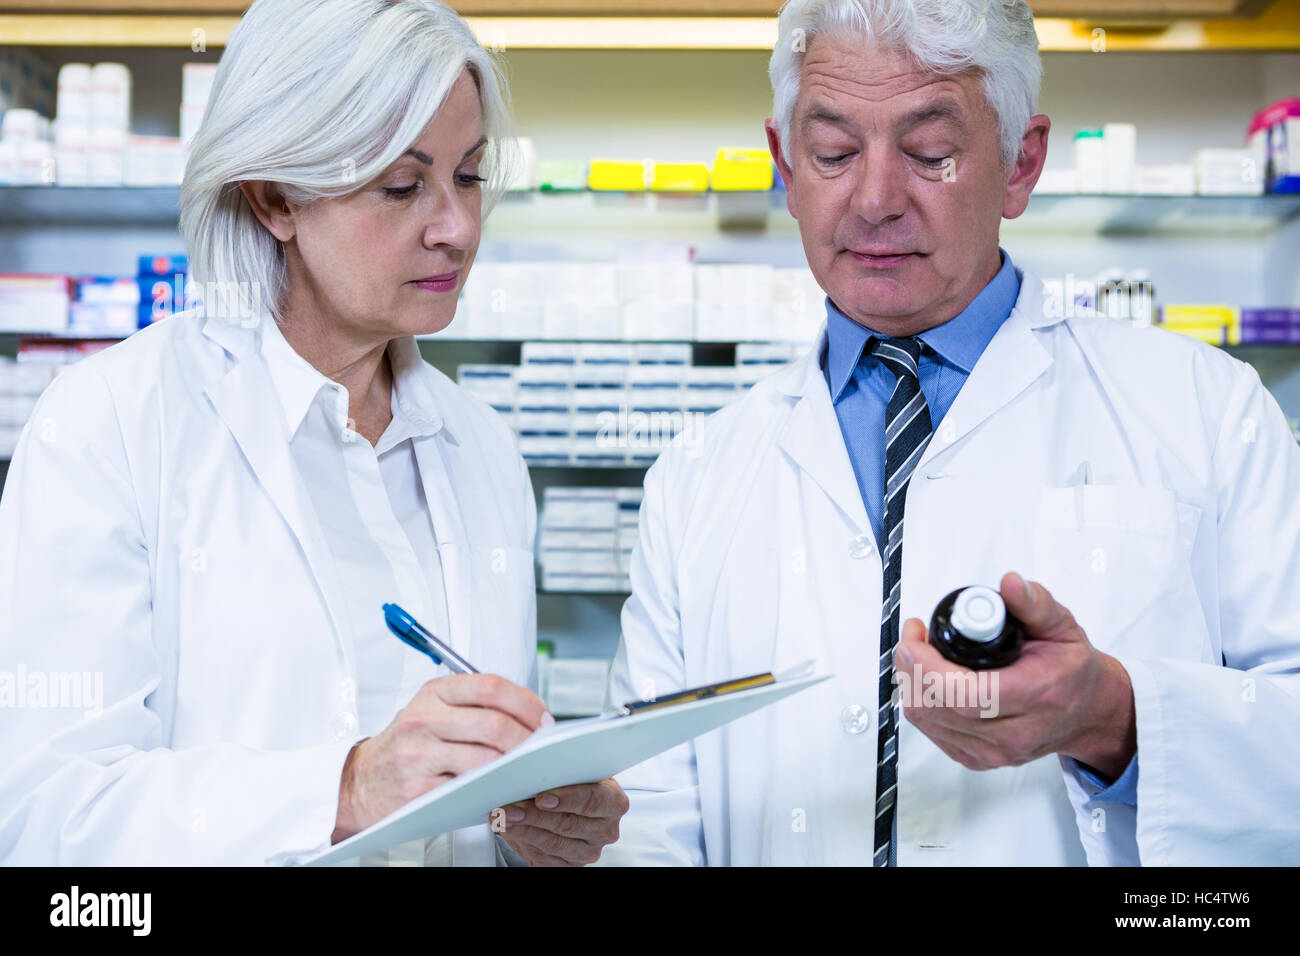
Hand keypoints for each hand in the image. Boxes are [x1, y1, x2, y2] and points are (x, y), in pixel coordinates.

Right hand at [332, 674, 550, 842]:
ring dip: (515, 768)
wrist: (361, 780)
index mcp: (434, 693)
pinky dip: (493, 791)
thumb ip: (475, 705)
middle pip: (493, 725)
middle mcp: (424, 720)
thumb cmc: (406, 744)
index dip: (525, 701)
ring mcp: (419, 755)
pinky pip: (468, 790)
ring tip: (527, 770)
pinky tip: (502, 789)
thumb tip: (530, 716)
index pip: (489, 686)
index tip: (543, 717)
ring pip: (485, 760)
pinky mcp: (418, 790)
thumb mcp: (433, 708)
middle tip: (542, 750)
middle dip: (528, 740)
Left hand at [496, 779, 629, 865]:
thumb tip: (533, 763)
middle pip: (569, 824)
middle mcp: (606, 830)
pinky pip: (545, 858)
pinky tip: (510, 830)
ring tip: (503, 818)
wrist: (570, 806)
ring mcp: (589, 851)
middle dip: (535, 815)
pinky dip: (524, 842)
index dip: (567, 798)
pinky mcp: (571, 865)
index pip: (594, 800)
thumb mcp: (574, 769)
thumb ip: (562, 767)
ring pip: (553, 843)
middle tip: (510, 808)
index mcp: (614, 801)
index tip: (541, 797)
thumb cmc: (572, 783)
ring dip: (524, 829)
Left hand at [894, 571, 1135, 777]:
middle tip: (913, 637)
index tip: (916, 638)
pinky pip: (932, 731)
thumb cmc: (1071, 669)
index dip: (929, 667)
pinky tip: (926, 678)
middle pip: (941, 708)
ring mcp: (995, 752)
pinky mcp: (977, 758)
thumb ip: (1036, 604)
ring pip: (929, 720)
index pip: (969, 696)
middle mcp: (1015, 732)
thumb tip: (1011, 584)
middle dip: (913, 668)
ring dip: (911, 682)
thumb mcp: (1062, 626)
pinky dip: (919, 701)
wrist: (1086, 712)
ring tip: (917, 652)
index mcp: (1037, 696)